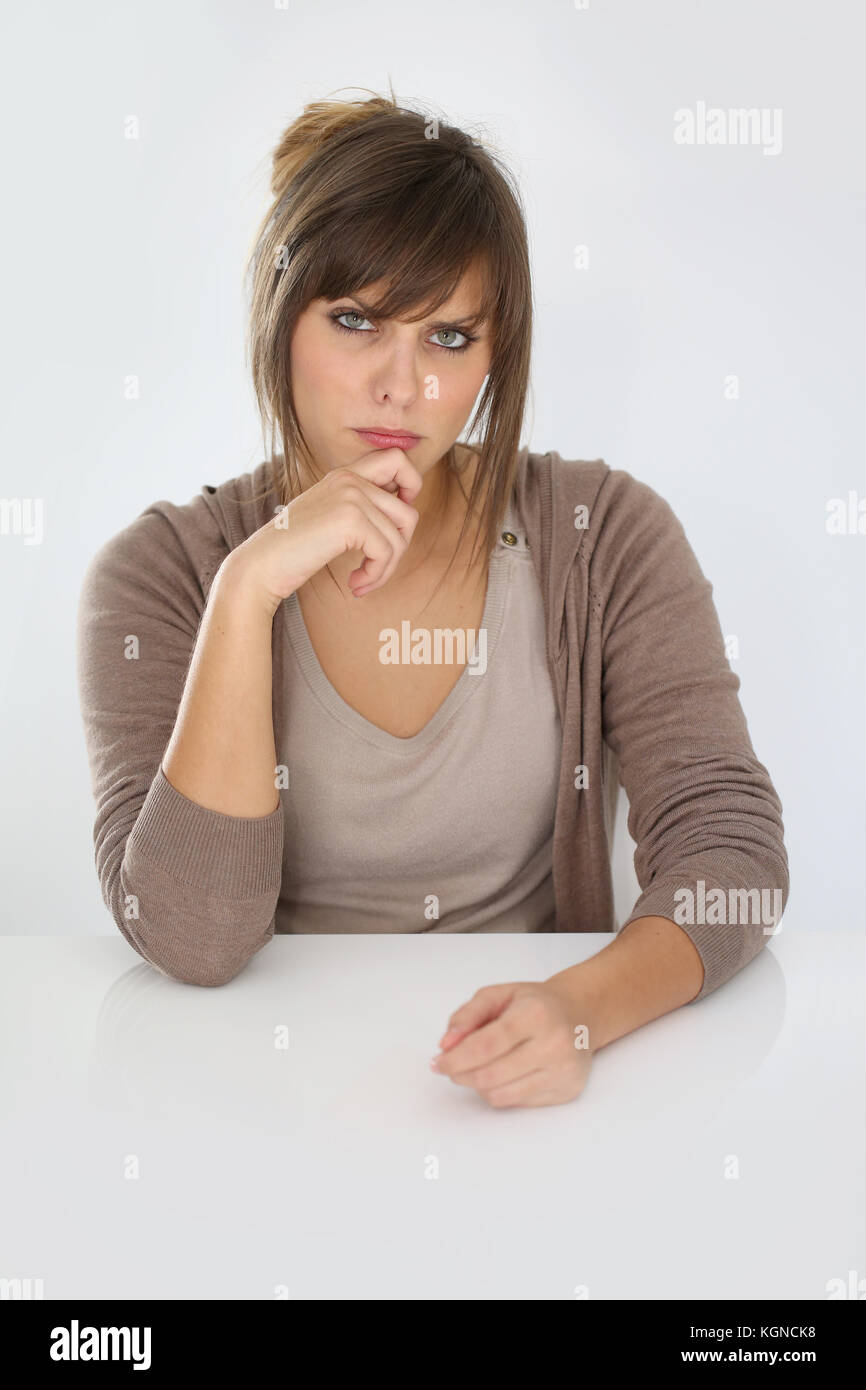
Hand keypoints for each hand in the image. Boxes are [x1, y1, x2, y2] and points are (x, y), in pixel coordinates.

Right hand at [225, 445, 422, 612]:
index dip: (412, 484)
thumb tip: (406, 512)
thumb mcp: (330, 518)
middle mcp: (349, 479)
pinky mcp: (350, 520)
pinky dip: (375, 575)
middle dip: (398, 548)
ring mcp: (351, 496)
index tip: (396, 520)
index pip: (398, 459)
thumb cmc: (294, 550)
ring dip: (385, 569)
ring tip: (362, 581)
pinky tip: (354, 585)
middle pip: (407, 512)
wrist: (261, 566)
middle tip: (376, 568)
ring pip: (399, 538)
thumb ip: (361, 508)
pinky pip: (386, 553)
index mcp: (344, 474)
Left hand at [429, 980, 594, 1108]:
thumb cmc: (534, 1004)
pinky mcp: (567, 1091)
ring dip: (478, 1085)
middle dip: (462, 1074)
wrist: (579, 1015)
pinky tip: (503, 1074)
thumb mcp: (497, 995)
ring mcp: (563, 1071)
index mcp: (535, 1014)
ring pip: (501, 1095)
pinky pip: (517, 1102)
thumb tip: (446, 1045)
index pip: (486, 1045)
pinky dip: (500, 1091)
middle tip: (452, 1067)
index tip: (438, 1063)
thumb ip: (466, 1016)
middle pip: (490, 1075)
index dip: (456, 1058)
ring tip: (478, 1068)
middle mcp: (554, 1044)